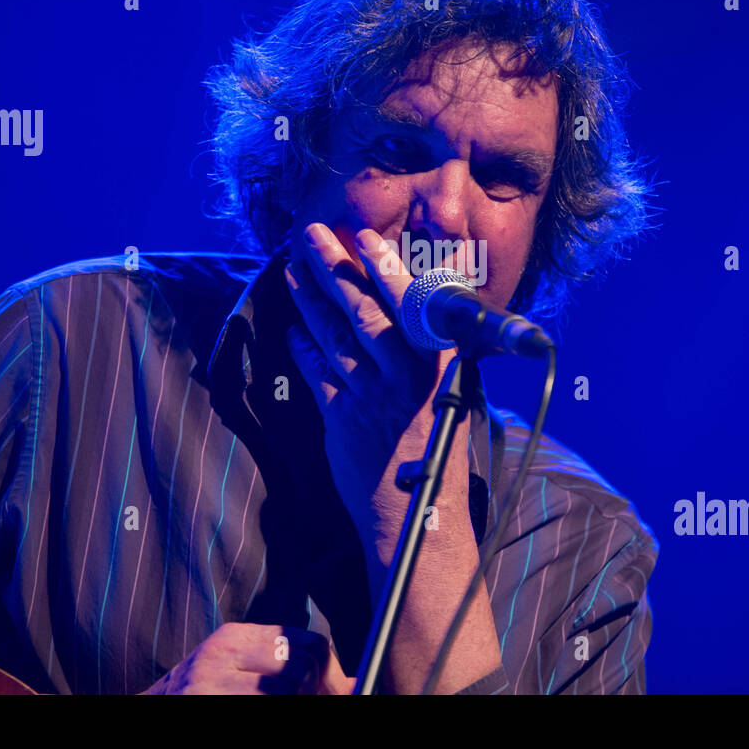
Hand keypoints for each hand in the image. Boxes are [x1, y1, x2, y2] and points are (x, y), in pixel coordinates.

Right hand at [142, 623, 353, 694]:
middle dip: (314, 692)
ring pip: (284, 689)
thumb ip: (280, 667)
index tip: (331, 691)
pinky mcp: (204, 701)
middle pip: (300, 667)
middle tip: (310, 700)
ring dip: (294, 702)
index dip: (329, 674)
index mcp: (236, 638)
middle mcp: (223, 652)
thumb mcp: (234, 672)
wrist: (148, 710)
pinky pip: (263, 704)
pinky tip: (261, 712)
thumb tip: (353, 683)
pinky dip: (276, 709)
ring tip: (285, 703)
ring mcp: (211, 681)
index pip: (308, 643)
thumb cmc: (199, 696)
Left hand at [284, 223, 471, 563]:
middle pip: (361, 310)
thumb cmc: (442, 452)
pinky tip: (294, 328)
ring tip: (293, 270)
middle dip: (333, 268)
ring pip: (334, 336)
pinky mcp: (341, 420)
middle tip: (311, 234)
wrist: (419, 514)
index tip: (363, 236)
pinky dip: (304, 349)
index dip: (382, 267)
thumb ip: (436, 354)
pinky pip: (318, 375)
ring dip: (311, 299)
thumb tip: (426, 314)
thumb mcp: (454, 395)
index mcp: (436, 365)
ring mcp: (368, 397)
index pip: (407, 303)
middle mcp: (402, 376)